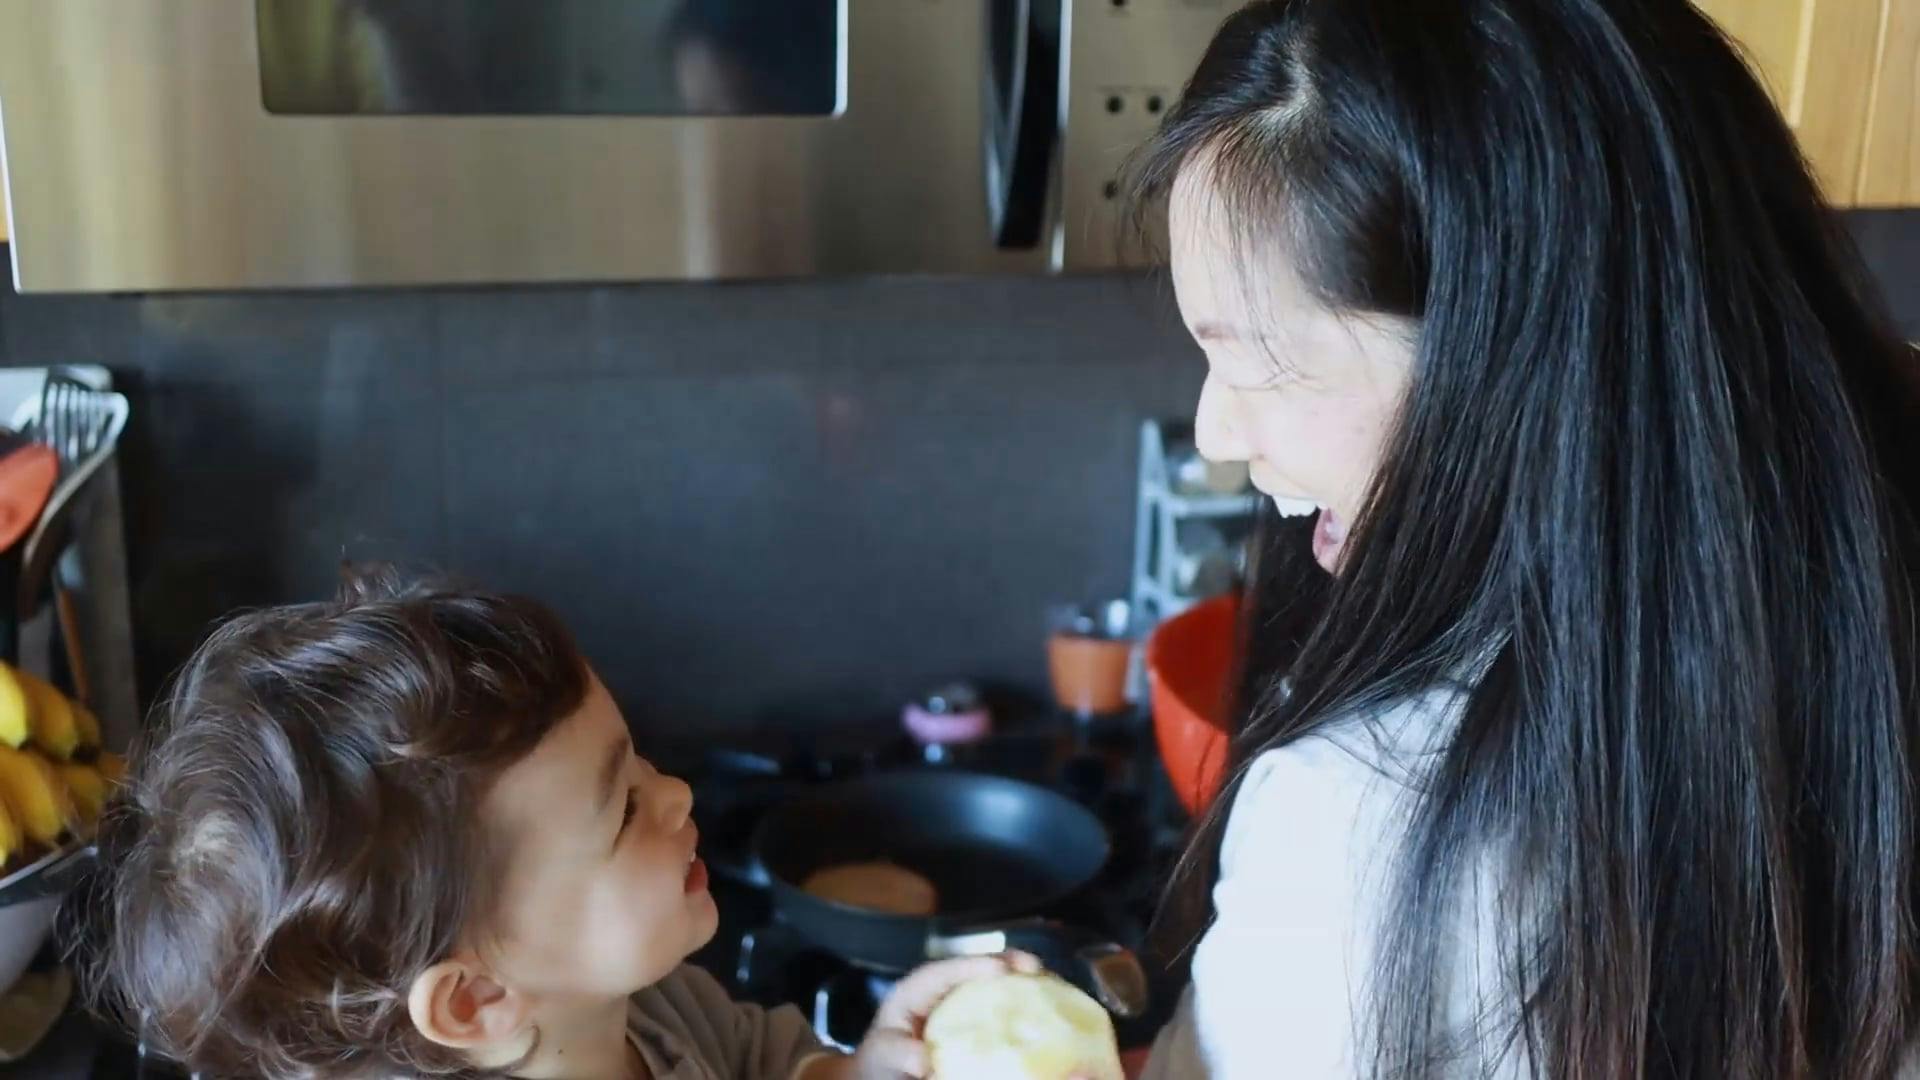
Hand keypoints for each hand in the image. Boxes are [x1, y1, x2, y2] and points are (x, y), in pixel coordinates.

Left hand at [845, 952, 1042, 1078]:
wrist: (885, 1077)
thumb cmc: (881, 1064)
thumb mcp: (883, 1058)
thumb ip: (897, 1053)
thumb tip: (923, 1059)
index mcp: (917, 991)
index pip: (945, 971)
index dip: (974, 964)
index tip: (1002, 969)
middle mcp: (944, 992)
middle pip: (978, 969)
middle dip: (1008, 964)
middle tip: (1036, 967)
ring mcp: (963, 1006)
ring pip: (995, 985)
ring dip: (1022, 983)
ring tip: (1051, 984)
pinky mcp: (976, 1024)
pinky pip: (1001, 1011)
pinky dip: (1023, 1008)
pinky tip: (1046, 1014)